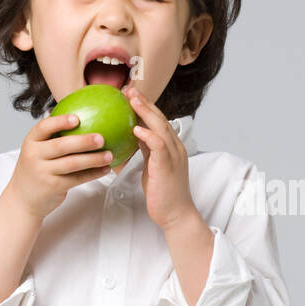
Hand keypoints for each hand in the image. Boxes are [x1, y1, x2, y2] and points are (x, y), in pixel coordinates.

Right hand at [5, 112, 116, 219]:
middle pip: (61, 145)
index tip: (77, 118)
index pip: (43, 127)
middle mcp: (34, 155)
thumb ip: (52, 137)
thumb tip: (80, 115)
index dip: (60, 121)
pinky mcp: (53, 187)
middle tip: (101, 138)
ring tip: (109, 155)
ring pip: (72, 163)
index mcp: (31, 142)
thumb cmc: (35, 170)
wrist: (23, 199)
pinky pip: (77, 178)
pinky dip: (93, 173)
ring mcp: (43, 172)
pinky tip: (105, 169)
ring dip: (93, 159)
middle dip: (83, 141)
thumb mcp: (37, 151)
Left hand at [124, 85, 199, 230]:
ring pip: (160, 127)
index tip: (130, 96)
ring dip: (145, 112)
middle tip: (128, 90)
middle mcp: (175, 147)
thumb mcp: (151, 167)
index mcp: (172, 146)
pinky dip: (147, 135)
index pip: (159, 121)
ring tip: (131, 100)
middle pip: (160, 118)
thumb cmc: (162, 194)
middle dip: (144, 102)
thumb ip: (145, 151)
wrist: (176, 214)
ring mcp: (174, 155)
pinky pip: (158, 145)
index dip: (145, 107)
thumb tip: (128, 140)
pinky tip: (135, 129)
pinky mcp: (168, 165)